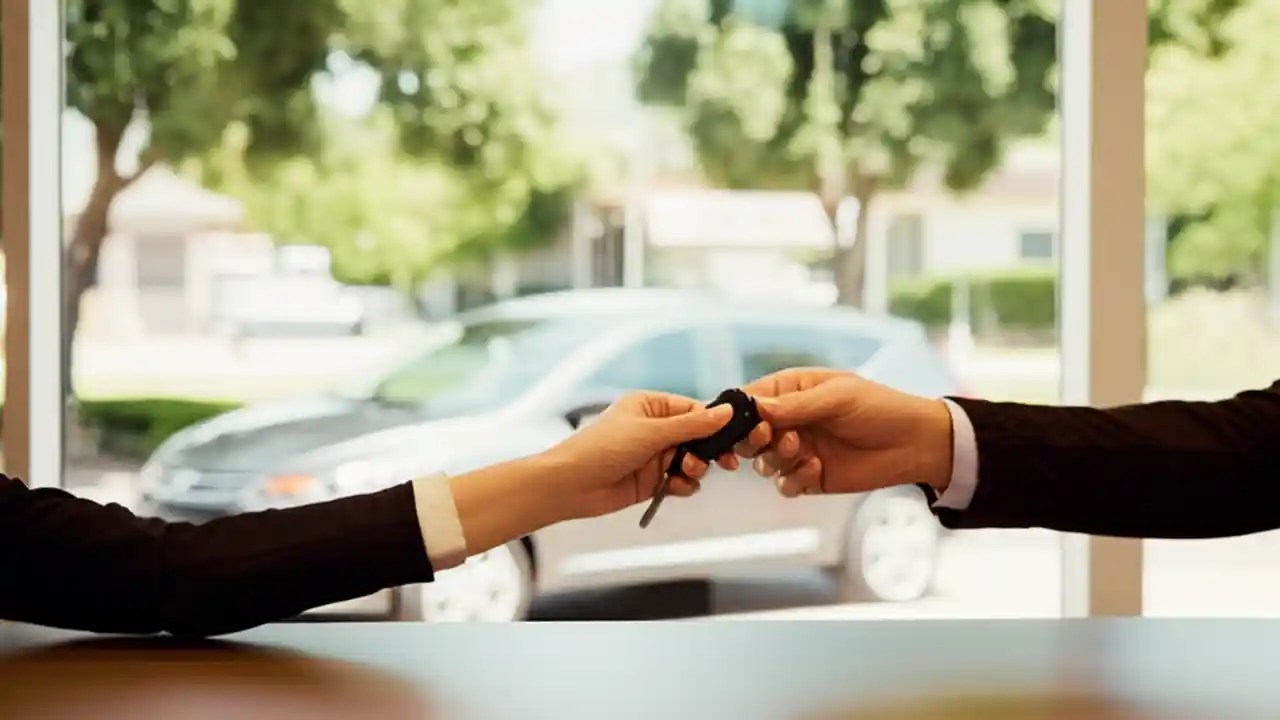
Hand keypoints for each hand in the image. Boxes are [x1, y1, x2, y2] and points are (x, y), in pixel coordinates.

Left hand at [545, 392, 735, 519]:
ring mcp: (653, 455)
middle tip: (725, 462)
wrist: (571, 485)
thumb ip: (691, 425)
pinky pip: (679, 481)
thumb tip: (727, 412)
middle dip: (709, 450)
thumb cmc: (602, 449)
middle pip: (697, 437)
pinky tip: (676, 487)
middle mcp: (654, 428)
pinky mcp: (651, 480)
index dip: (715, 423)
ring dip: (695, 468)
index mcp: (650, 406)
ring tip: (687, 473)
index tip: (735, 435)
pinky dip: (683, 485)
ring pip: (691, 460)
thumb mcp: (651, 432)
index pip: (694, 409)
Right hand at [735, 368, 952, 497]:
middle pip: (747, 434)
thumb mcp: (837, 397)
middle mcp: (788, 421)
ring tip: (800, 450)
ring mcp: (797, 450)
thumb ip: (796, 405)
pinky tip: (816, 469)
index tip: (741, 422)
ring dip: (775, 458)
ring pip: (762, 462)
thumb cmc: (879, 408)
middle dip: (751, 439)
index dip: (737, 412)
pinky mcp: (809, 477)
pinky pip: (785, 484)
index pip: (750, 399)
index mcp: (791, 391)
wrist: (915, 444)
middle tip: (767, 437)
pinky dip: (794, 479)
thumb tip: (756, 407)